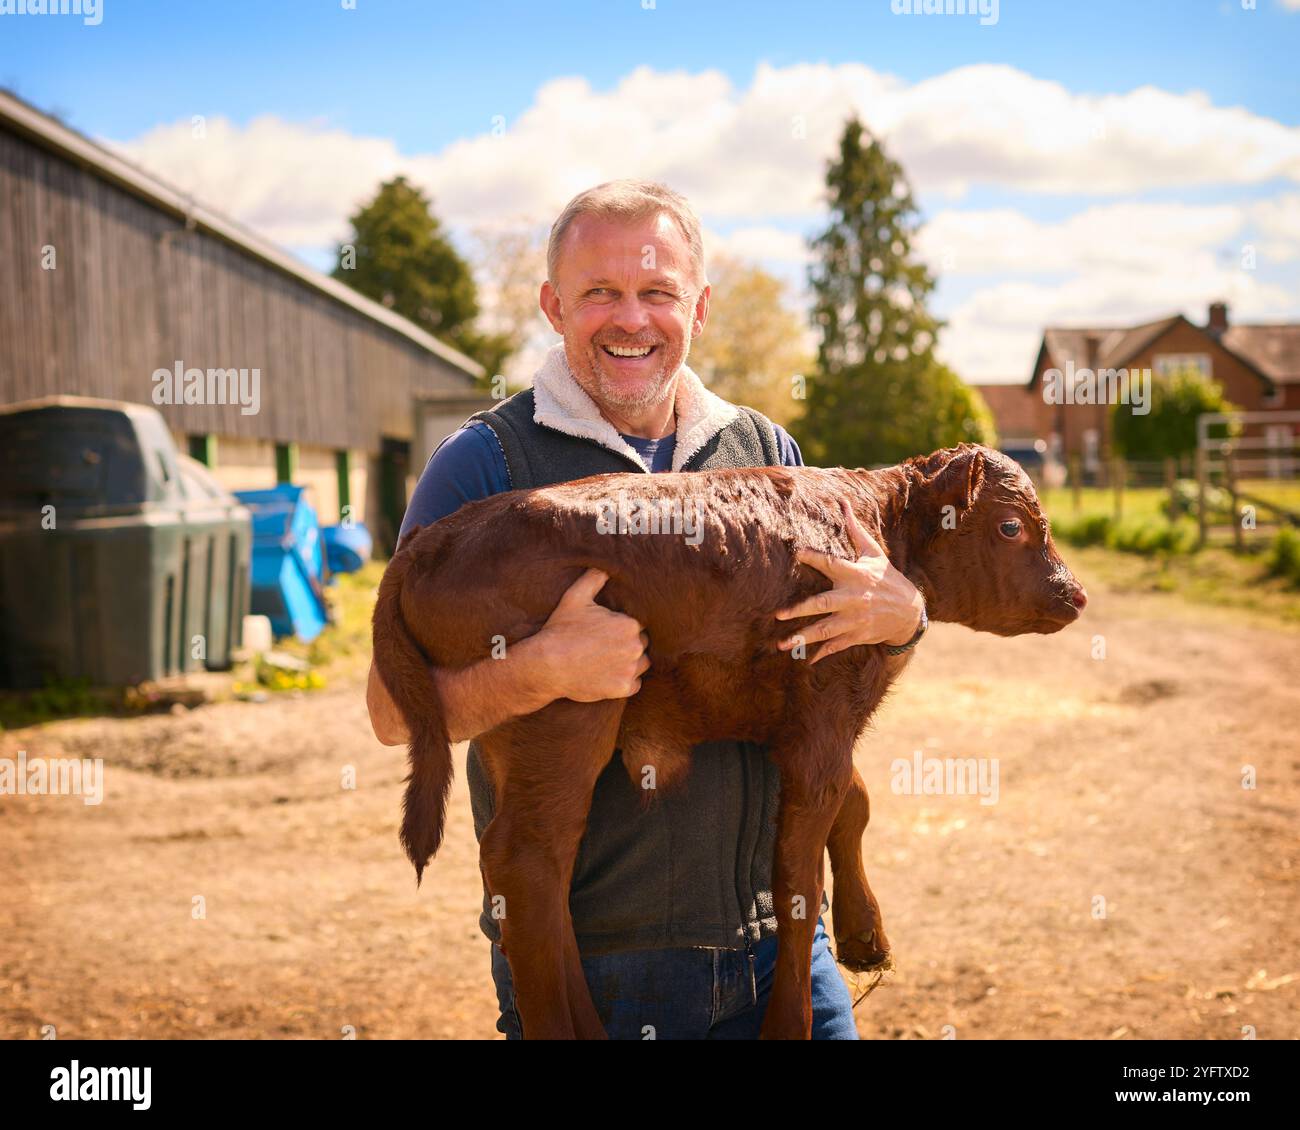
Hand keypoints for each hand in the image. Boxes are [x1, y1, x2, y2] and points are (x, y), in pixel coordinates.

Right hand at [534, 568, 650, 700]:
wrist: (547, 665)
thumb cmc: (561, 630)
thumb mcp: (575, 598)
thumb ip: (594, 579)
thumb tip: (605, 566)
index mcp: (629, 624)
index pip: (637, 625)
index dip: (622, 627)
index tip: (607, 631)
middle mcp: (635, 647)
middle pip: (641, 644)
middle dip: (628, 644)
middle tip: (607, 646)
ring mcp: (630, 670)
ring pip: (641, 664)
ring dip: (630, 662)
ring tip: (610, 660)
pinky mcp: (623, 689)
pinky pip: (634, 684)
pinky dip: (625, 681)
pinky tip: (609, 675)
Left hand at [774, 499, 922, 663]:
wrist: (910, 611)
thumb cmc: (886, 577)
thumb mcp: (873, 553)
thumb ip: (854, 530)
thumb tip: (842, 502)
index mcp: (855, 574)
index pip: (832, 563)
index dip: (814, 557)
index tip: (796, 552)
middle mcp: (853, 598)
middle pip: (823, 604)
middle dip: (800, 610)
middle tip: (778, 614)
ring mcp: (855, 619)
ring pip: (825, 630)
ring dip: (803, 638)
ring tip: (781, 644)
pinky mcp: (857, 635)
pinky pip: (837, 645)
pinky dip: (822, 653)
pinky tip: (807, 660)